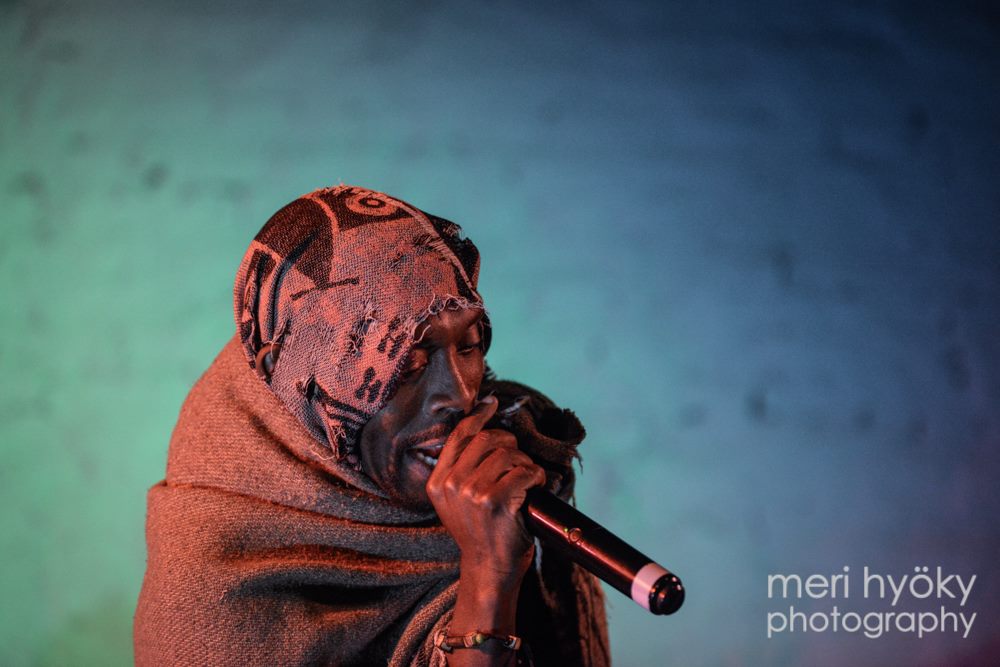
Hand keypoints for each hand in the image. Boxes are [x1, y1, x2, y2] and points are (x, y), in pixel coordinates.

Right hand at [426, 396, 546, 585]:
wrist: (489, 569)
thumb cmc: (480, 531)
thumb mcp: (457, 500)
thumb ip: (462, 469)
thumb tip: (484, 428)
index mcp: (438, 481)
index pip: (459, 436)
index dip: (478, 416)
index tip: (492, 403)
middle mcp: (451, 484)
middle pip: (487, 440)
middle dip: (510, 445)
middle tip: (519, 461)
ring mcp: (472, 493)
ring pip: (509, 455)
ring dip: (525, 464)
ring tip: (528, 480)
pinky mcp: (496, 502)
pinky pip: (525, 472)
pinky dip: (537, 477)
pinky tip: (536, 488)